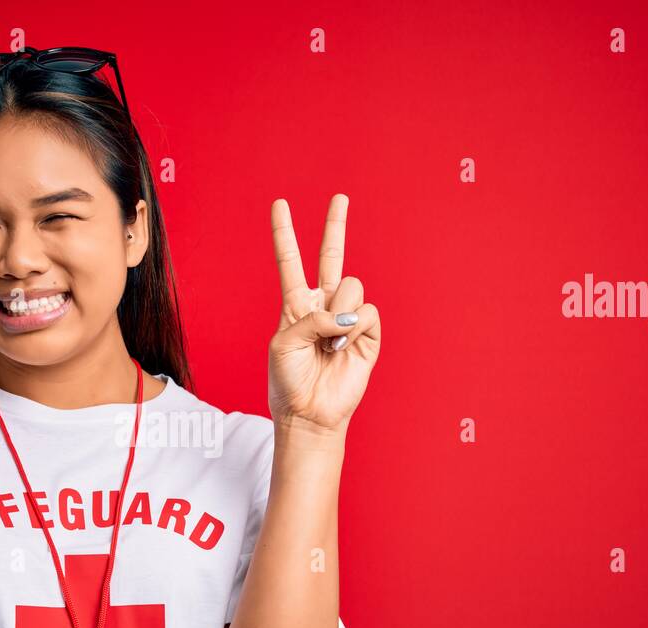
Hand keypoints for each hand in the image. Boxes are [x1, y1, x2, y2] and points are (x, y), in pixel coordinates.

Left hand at [268, 193, 380, 435]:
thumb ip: (310, 318)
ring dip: (339, 312)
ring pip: (351, 286)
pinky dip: (353, 327)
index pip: (291, 262)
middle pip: (331, 256)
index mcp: (296, 304)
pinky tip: (342, 346)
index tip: (279, 204)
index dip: (285, 234)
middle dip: (335, 225)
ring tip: (329, 342)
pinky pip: (367, 311)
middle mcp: (324, 305)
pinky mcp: (368, 333)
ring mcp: (347, 318)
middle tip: (340, 197)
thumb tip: (346, 314)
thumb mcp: (284, 343)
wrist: (309, 411)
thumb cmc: (289, 380)